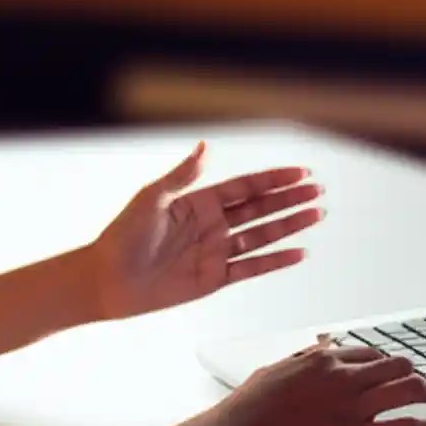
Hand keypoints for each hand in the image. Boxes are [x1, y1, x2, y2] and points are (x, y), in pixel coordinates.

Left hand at [89, 141, 323, 320]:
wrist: (107, 280)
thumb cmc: (122, 236)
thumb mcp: (152, 198)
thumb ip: (183, 175)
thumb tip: (206, 145)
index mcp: (199, 201)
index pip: (245, 187)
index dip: (274, 179)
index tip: (301, 172)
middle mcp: (212, 224)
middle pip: (260, 209)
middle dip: (290, 199)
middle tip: (318, 190)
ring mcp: (216, 251)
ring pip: (262, 236)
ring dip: (290, 225)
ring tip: (317, 214)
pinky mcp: (214, 278)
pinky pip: (252, 268)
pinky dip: (276, 261)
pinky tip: (299, 253)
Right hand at [211, 340, 425, 425]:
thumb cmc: (248, 408)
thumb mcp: (276, 369)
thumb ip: (304, 358)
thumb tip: (324, 345)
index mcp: (325, 358)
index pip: (370, 353)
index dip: (389, 364)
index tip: (398, 373)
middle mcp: (344, 375)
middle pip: (398, 365)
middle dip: (419, 374)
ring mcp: (353, 405)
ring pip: (410, 387)